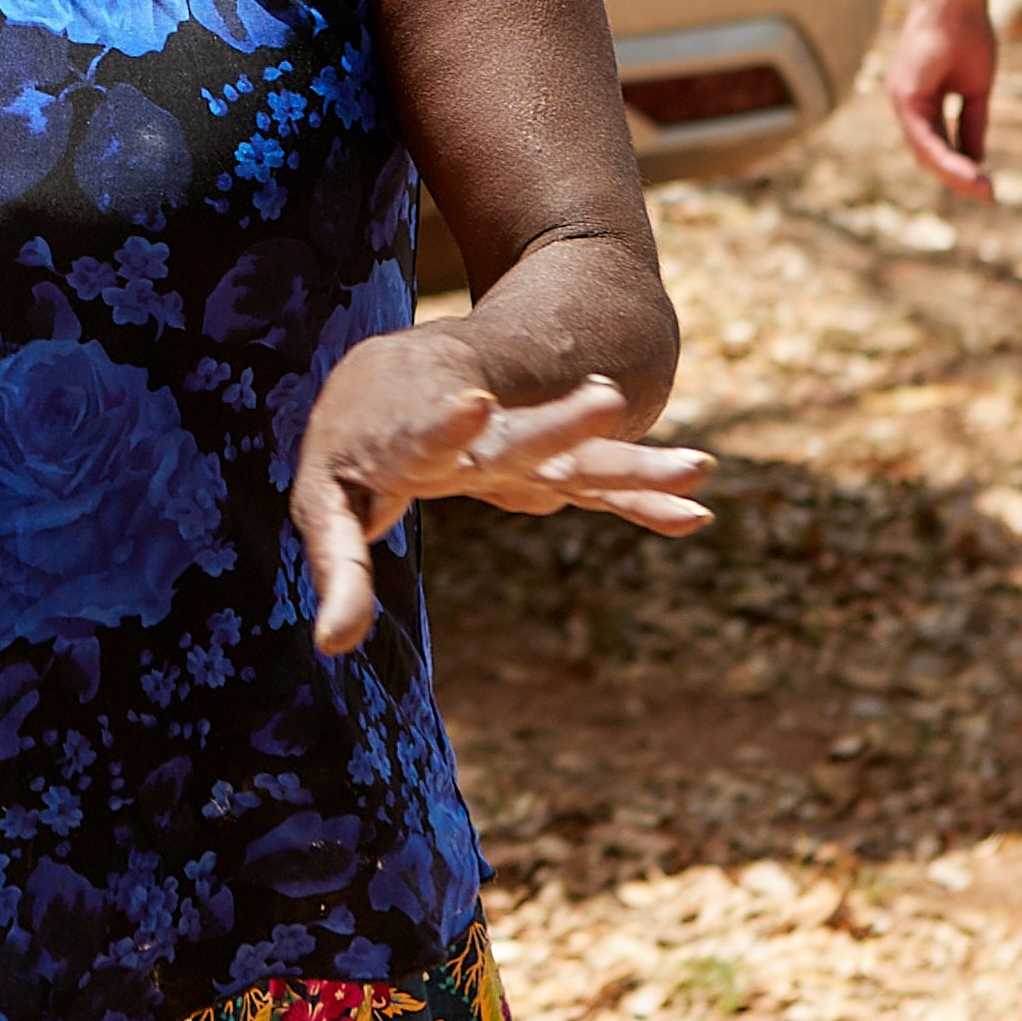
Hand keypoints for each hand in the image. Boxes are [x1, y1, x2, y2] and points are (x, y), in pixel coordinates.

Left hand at [289, 328, 711, 654]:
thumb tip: (332, 645)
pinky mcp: (538, 464)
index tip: (470, 405)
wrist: (390, 375)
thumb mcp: (327, 508)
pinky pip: (596, 486)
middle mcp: (472, 440)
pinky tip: (691, 512)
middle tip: (606, 402)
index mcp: (408, 442)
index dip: (443, 426)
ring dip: (626, 463)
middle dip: (559, 426)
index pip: (425, 434)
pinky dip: (638, 501)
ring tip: (694, 467)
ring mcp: (513, 449)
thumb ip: (341, 574)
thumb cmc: (354, 450)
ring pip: (573, 458)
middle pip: (518, 440)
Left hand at [887, 0, 1002, 196]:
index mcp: (918, 101)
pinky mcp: (905, 94)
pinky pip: (922, 136)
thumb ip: (971, 123)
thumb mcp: (974, 88)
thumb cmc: (967, 33)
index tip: (984, 185)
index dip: (959, 165)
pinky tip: (965, 172)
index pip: (935, 144)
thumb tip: (975, 160)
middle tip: (987, 194)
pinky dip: (944, 156)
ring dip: (953, 173)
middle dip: (957, 177)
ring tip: (982, 190)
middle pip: (927, 153)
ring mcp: (901, 99)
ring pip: (923, 150)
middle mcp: (905, 103)